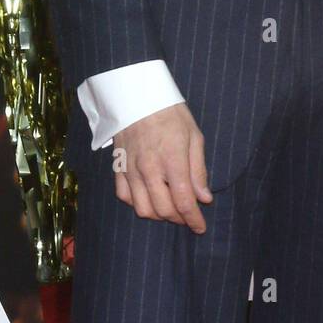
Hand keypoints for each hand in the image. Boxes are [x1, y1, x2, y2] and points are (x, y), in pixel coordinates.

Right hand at [111, 103, 212, 233]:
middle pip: (163, 209)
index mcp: (172, 158)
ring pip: (143, 209)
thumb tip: (204, 198)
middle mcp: (149, 168)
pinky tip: (149, 199)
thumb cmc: (170, 113)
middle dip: (179, 219)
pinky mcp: (118, 167)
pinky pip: (125, 197)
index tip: (200, 227)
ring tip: (170, 209)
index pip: (183, 201)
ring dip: (158, 215)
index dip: (194, 219)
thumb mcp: (194, 136)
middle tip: (188, 216)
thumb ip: (198, 170)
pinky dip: (138, 204)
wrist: (137, 95)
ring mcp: (131, 169)